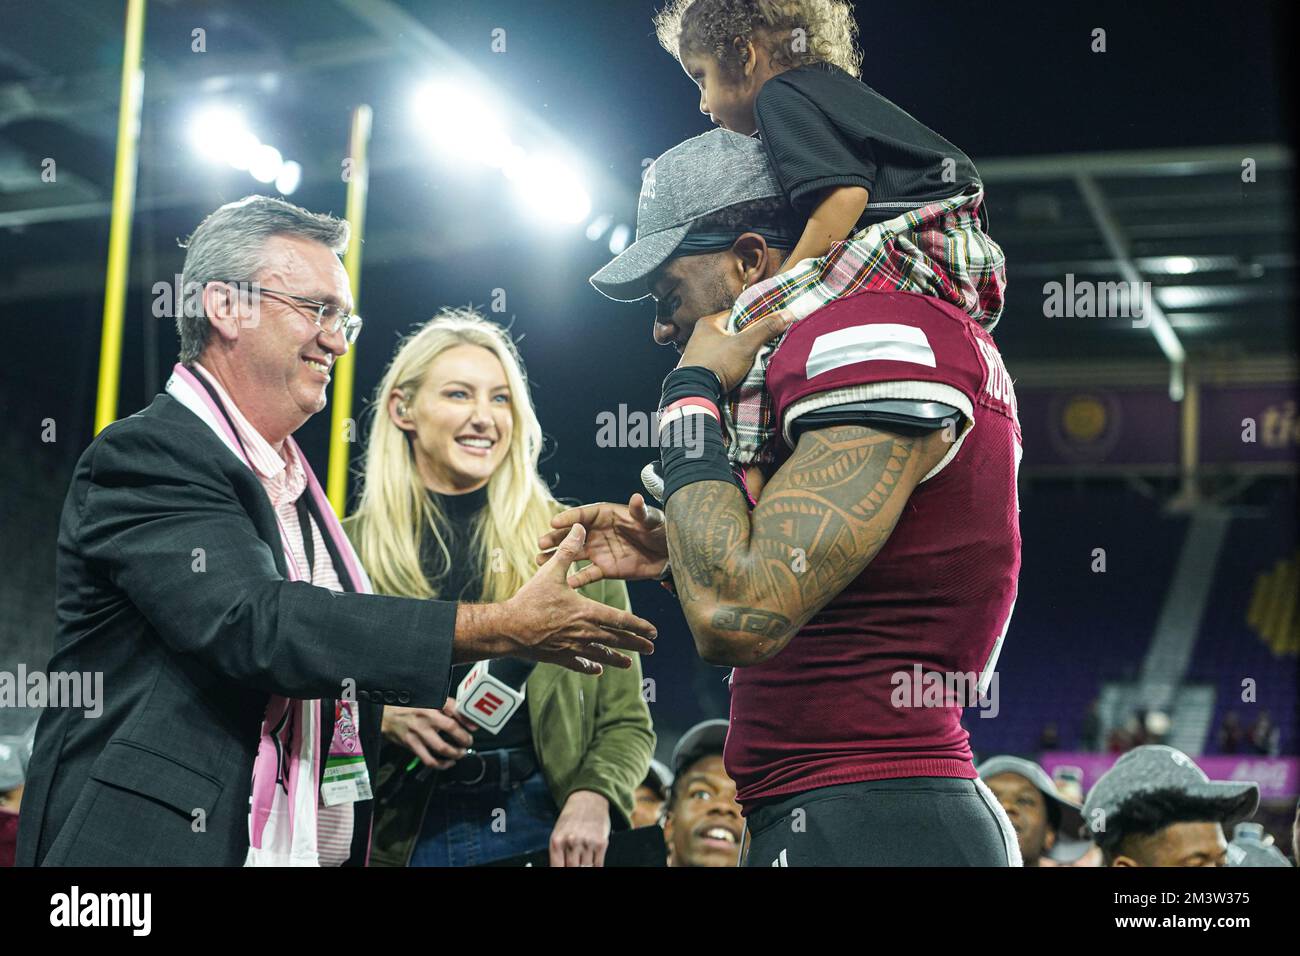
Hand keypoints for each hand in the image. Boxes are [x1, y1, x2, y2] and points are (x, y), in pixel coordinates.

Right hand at [381, 697, 476, 769]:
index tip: (474, 728)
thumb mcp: (429, 700)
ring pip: (442, 748)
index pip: (455, 709)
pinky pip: (429, 760)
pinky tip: (447, 763)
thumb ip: (450, 708)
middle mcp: (426, 717)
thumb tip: (470, 721)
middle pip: (452, 729)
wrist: (385, 714)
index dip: (467, 720)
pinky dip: (441, 764)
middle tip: (468, 743)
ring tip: (460, 754)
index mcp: (431, 704)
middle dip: (464, 739)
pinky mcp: (411, 745)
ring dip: (455, 753)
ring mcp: (418, 732)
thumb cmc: (410, 707)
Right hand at [500, 525, 656, 674]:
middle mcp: (585, 632)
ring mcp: (573, 647)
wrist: (509, 627)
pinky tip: (597, 669)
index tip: (653, 630)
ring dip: (616, 659)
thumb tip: (579, 528)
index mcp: (587, 612)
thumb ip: (568, 550)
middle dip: (635, 644)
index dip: (638, 625)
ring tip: (629, 664)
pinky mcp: (560, 656)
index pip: (621, 620)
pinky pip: (579, 663)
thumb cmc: (530, 600)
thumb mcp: (551, 572)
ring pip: (601, 654)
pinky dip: (589, 666)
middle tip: (651, 648)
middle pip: (616, 640)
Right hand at [537, 494, 667, 580]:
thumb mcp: (653, 520)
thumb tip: (636, 498)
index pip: (584, 514)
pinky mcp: (604, 569)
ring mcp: (599, 551)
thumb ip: (642, 512)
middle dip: (556, 538)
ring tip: (540, 561)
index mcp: (606, 515)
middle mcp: (598, 532)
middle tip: (541, 543)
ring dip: (557, 557)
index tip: (555, 522)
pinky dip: (576, 579)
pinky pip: (587, 574)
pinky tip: (564, 583)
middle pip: (573, 534)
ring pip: (574, 553)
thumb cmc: (661, 530)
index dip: (570, 518)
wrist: (669, 554)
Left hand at [549, 790, 610, 866]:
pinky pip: (598, 865)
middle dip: (574, 867)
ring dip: (585, 867)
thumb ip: (558, 853)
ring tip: (583, 860)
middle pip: (572, 869)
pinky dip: (595, 866)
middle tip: (575, 864)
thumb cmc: (571, 819)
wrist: (588, 800)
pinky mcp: (601, 843)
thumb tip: (560, 867)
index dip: (561, 871)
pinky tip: (592, 863)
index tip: (565, 869)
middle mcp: (571, 842)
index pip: (557, 868)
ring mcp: (587, 843)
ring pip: (585, 869)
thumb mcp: (558, 833)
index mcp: (557, 841)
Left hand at [678, 308, 791, 392]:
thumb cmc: (717, 364)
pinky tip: (739, 370)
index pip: (737, 314)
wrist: (696, 393)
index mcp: (708, 323)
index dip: (754, 320)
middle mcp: (700, 335)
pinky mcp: (700, 369)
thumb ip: (765, 329)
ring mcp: (699, 353)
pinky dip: (730, 365)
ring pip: (727, 348)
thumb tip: (787, 314)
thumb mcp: (745, 344)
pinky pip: (720, 362)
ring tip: (753, 358)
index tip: (767, 326)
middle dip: (747, 339)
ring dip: (739, 353)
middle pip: (732, 332)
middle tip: (762, 344)